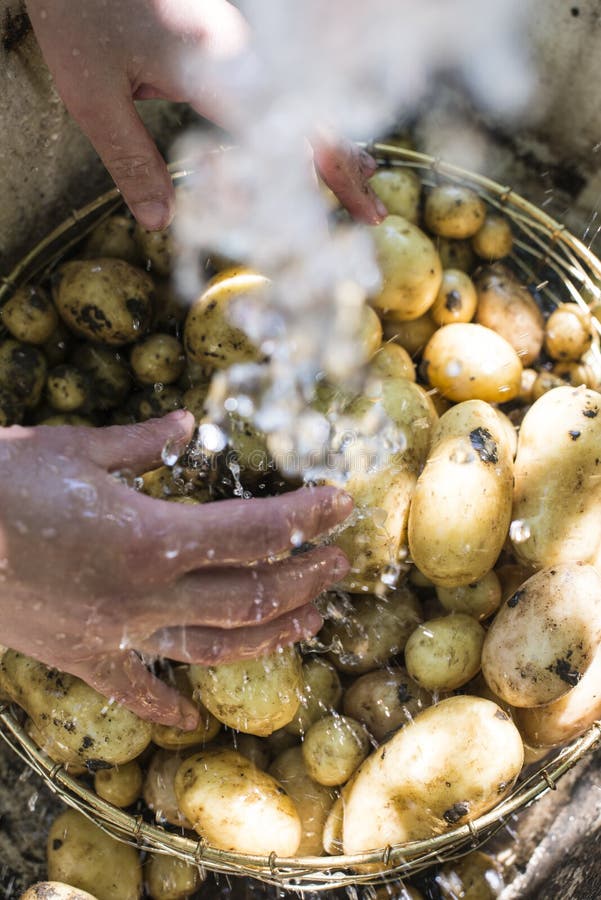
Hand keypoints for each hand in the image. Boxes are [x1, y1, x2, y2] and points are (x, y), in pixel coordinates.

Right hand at [0, 411, 350, 727]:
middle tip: (341, 562)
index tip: (342, 504)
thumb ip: (142, 442)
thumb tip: (187, 422)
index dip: (306, 518)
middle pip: (251, 594)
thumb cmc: (0, 482)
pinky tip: (190, 718)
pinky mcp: (82, 657)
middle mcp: (146, 594)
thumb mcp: (74, 448)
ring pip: (215, 646)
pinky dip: (165, 708)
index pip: (255, 532)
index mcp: (152, 536)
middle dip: (306, 578)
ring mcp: (118, 634)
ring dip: (272, 636)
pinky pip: (134, 692)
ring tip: (312, 621)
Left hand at [25, 0, 385, 227]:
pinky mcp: (232, 35)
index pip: (283, 137)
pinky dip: (310, 118)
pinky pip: (286, 85)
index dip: (319, 181)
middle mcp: (243, 49)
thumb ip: (131, 159)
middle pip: (311, 116)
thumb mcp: (93, 96)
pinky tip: (321, 138)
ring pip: (306, 97)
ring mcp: (243, 38)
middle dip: (344, 167)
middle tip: (371, 213)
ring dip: (336, 142)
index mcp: (216, 66)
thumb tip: (160, 222)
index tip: (343, 220)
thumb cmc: (78, 10)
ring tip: (364, 181)